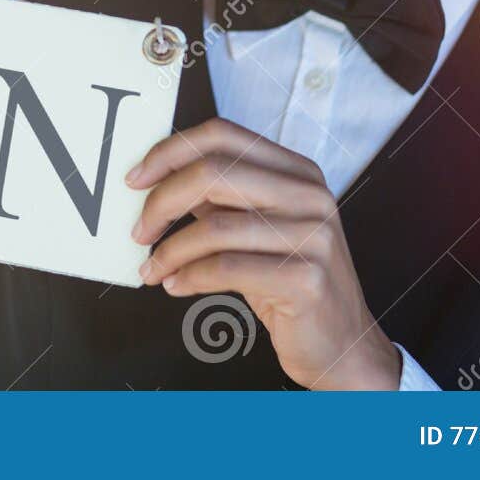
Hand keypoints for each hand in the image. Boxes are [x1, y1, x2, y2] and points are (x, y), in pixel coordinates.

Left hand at [127, 117, 400, 389]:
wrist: (342, 344)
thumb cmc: (290, 282)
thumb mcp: (259, 227)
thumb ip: (220, 198)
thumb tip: (157, 180)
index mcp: (297, 171)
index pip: (222, 136)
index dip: (170, 152)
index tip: (137, 179)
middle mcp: (309, 194)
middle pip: (213, 172)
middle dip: (161, 202)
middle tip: (139, 230)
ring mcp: (313, 235)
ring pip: (214, 226)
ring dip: (169, 251)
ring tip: (153, 268)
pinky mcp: (306, 279)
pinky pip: (226, 269)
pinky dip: (189, 277)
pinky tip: (176, 285)